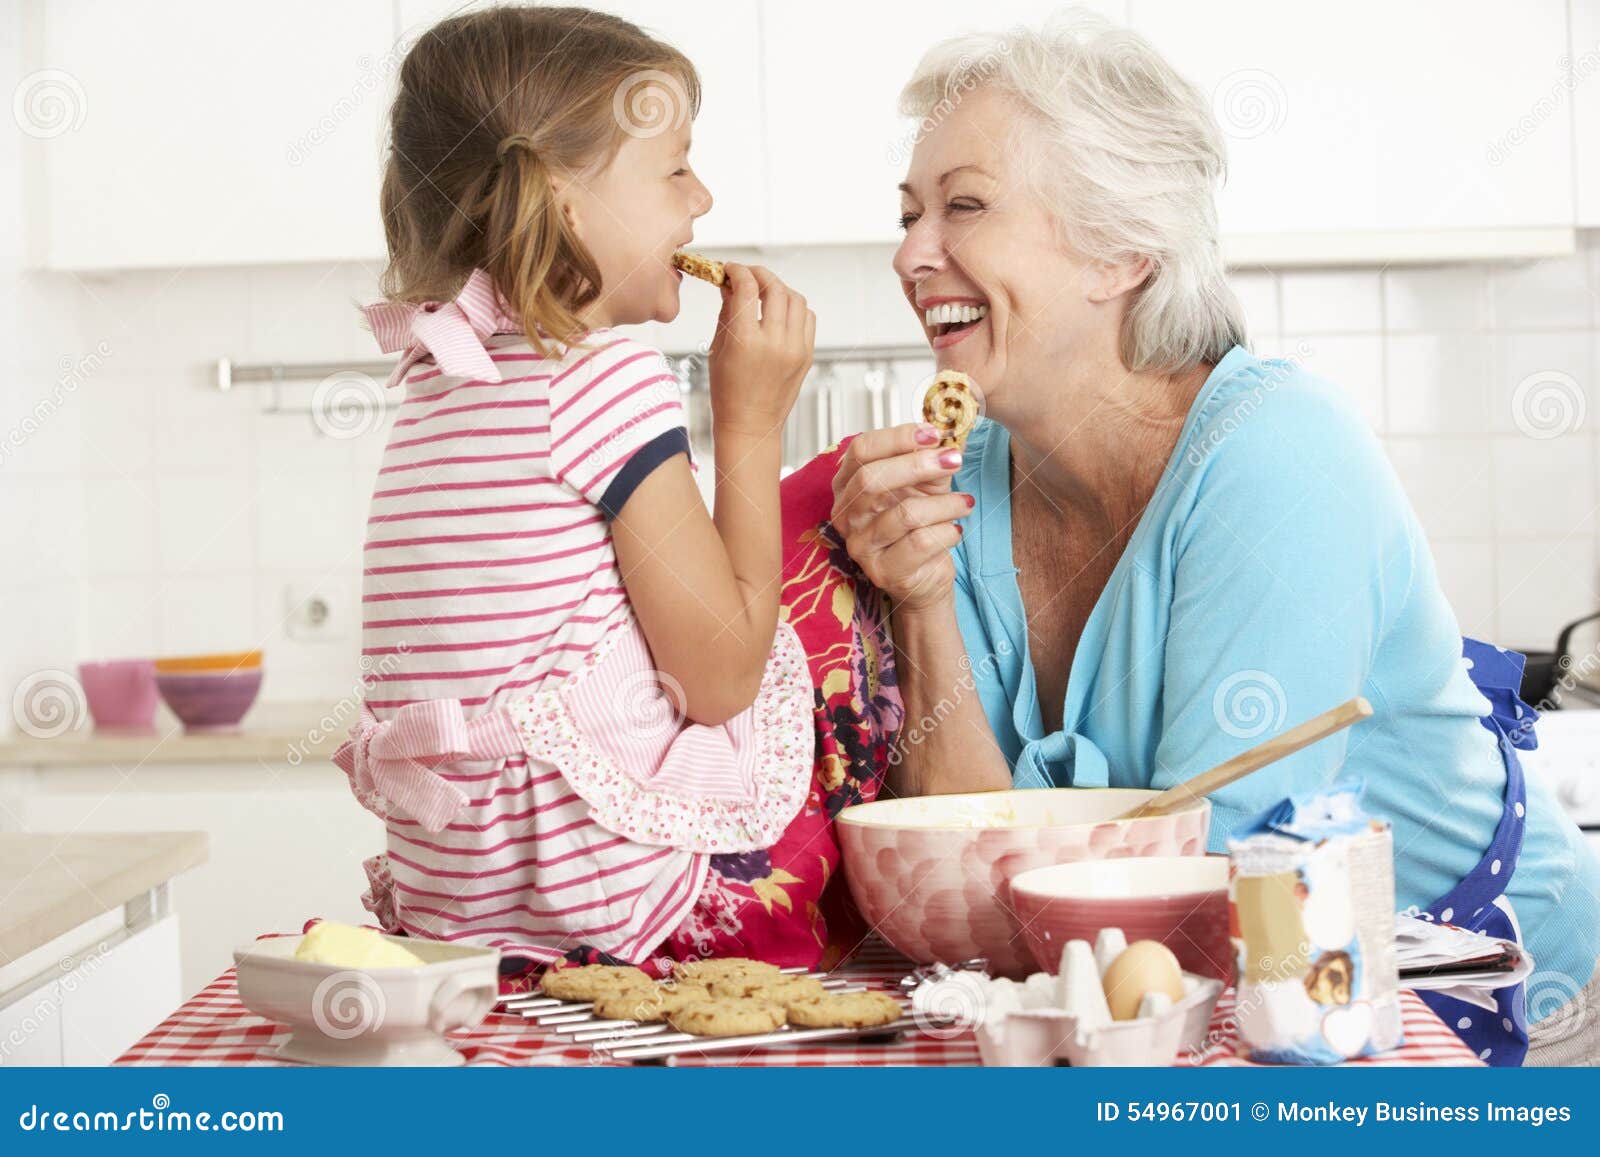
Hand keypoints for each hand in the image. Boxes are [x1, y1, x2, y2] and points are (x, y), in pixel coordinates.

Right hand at [707, 264, 813, 440]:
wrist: (751, 425)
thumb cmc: (728, 392)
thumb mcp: (719, 348)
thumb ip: (727, 311)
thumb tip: (730, 284)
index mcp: (746, 342)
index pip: (746, 288)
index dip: (737, 271)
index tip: (730, 269)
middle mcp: (774, 343)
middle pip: (775, 288)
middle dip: (760, 274)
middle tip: (747, 274)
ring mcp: (795, 349)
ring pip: (796, 299)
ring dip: (779, 288)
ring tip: (764, 291)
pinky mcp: (807, 355)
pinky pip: (807, 318)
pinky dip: (794, 307)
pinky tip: (780, 311)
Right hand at [830, 422, 970, 610]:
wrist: (926, 574)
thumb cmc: (921, 524)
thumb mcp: (926, 483)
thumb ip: (932, 456)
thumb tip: (954, 429)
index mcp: (847, 484)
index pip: (861, 450)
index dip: (898, 437)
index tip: (934, 433)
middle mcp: (846, 515)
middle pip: (872, 479)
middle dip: (919, 465)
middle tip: (954, 460)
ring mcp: (860, 546)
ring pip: (904, 514)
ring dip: (945, 504)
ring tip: (964, 503)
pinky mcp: (882, 571)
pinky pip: (920, 543)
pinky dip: (947, 532)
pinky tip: (955, 531)